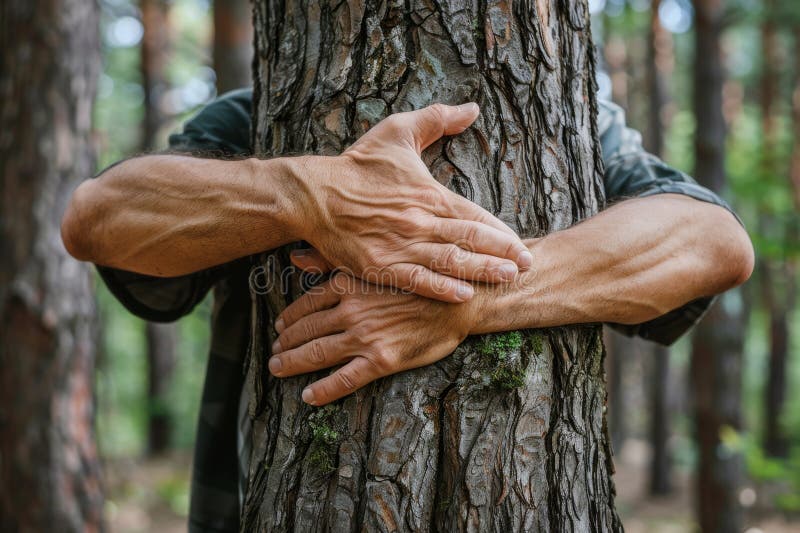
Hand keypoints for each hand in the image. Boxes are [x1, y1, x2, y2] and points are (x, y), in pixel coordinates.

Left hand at [268, 271, 480, 405]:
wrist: (462, 297)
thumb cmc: (423, 276)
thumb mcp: (378, 259)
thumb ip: (336, 260)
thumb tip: (295, 258)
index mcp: (349, 284)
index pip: (307, 304)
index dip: (290, 319)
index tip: (280, 328)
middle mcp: (351, 310)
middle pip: (306, 330)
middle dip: (285, 344)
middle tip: (273, 353)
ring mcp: (365, 336)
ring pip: (317, 354)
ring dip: (293, 364)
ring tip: (279, 369)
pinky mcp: (382, 359)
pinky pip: (344, 379)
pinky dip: (323, 390)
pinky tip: (308, 396)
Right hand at [297, 103, 531, 302]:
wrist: (316, 195)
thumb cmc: (358, 165)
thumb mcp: (398, 131)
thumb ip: (437, 119)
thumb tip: (471, 108)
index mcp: (429, 194)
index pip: (475, 215)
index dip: (501, 232)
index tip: (521, 243)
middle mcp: (420, 222)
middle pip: (470, 240)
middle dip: (502, 254)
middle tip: (527, 266)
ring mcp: (401, 246)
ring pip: (450, 262)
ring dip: (482, 271)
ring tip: (508, 279)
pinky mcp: (381, 266)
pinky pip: (417, 280)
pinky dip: (441, 288)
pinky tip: (462, 295)